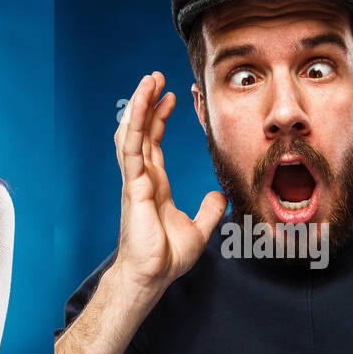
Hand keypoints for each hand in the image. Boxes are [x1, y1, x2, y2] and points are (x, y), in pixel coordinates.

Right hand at [109, 71, 226, 297]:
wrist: (151, 276)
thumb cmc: (166, 257)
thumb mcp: (198, 229)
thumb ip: (209, 211)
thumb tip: (220, 196)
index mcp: (154, 184)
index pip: (154, 142)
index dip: (160, 118)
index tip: (170, 97)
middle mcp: (142, 177)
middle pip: (141, 131)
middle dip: (147, 102)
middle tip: (155, 77)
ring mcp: (136, 181)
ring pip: (133, 134)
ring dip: (139, 106)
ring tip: (147, 81)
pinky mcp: (135, 187)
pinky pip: (132, 151)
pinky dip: (135, 126)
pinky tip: (140, 106)